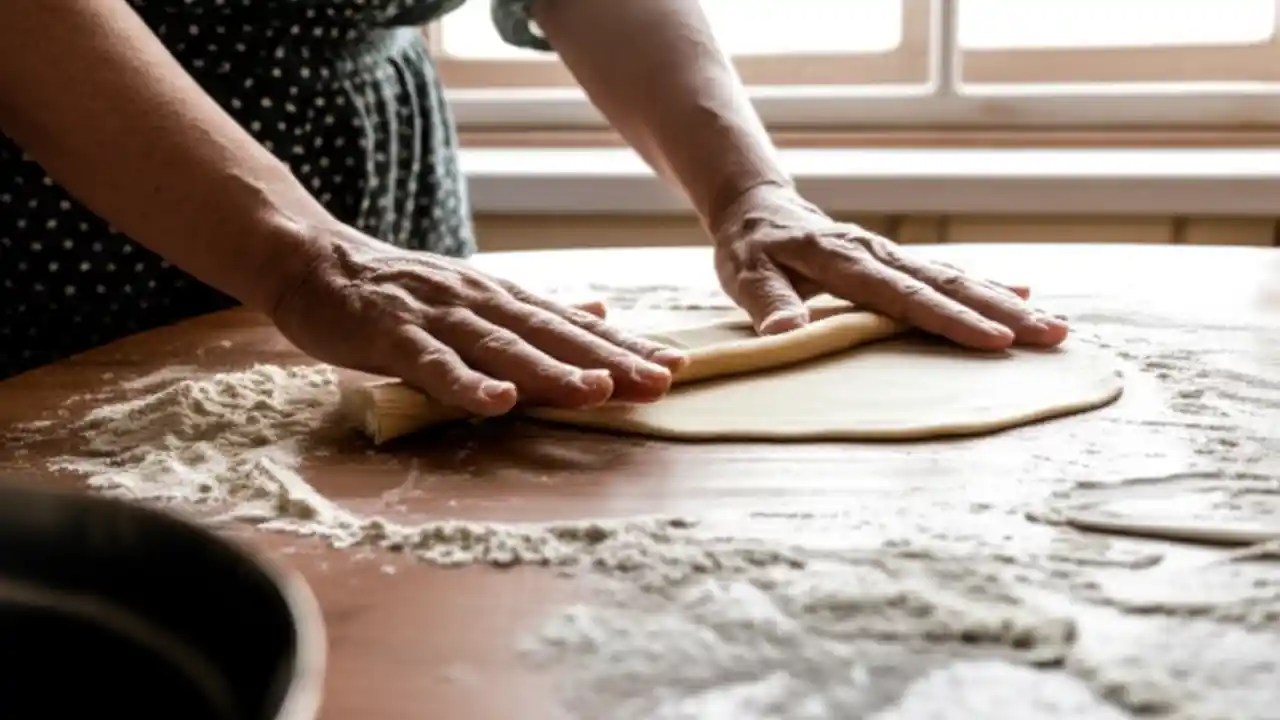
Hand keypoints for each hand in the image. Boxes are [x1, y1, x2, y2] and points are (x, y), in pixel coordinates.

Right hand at [270, 226, 685, 415]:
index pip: (574, 326)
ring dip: (552, 372)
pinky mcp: (392, 336)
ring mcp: (437, 317)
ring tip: (598, 394)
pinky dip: (467, 383)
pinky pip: (433, 364)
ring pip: (503, 348)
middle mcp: (480, 302)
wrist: (315, 260)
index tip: (675, 366)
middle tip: (660, 383)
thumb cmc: (400, 290)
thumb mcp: (477, 294)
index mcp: (502, 298)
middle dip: (609, 362)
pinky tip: (499, 403)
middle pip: (553, 337)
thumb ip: (535, 311)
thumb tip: (599, 314)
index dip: (625, 346)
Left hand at [711, 184, 1068, 349]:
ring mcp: (892, 255)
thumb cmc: (749, 247)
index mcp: (843, 259)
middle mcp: (878, 253)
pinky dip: (986, 286)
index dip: (949, 319)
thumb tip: (785, 332)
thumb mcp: (742, 274)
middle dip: (1002, 312)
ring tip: (1055, 327)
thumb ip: (765, 302)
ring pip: (956, 279)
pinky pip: (946, 275)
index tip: (994, 339)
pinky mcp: (897, 260)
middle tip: (1054, 336)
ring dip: (1006, 303)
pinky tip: (1023, 296)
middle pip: (947, 285)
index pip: (903, 295)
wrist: (758, 207)